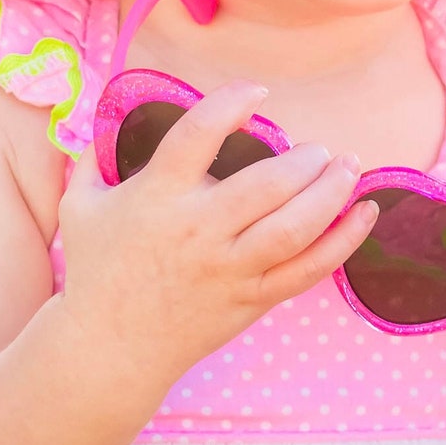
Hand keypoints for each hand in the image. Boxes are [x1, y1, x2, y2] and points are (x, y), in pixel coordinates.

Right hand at [57, 81, 377, 379]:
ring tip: (347, 166)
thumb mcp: (80, 208)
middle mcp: (199, 230)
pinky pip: (308, 270)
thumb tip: (102, 112)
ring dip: (331, 191)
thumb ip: (91, 156)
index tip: (256, 93)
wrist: (108, 350)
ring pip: (295, 227)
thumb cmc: (97, 272)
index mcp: (157, 197)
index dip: (231, 104)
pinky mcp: (252, 300)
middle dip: (303, 159)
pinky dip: (344, 241)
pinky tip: (366, 213)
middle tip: (316, 149)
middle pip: (265, 185)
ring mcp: (229, 268)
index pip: (197, 135)